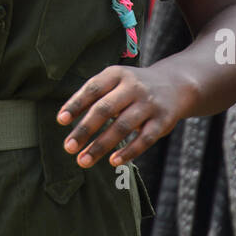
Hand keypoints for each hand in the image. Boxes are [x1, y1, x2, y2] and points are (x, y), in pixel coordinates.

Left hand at [56, 64, 185, 168]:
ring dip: (101, 146)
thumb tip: (64, 119)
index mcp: (117, 74)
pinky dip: (129, 152)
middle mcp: (133, 87)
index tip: (61, 120)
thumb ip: (93, 96)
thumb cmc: (132, 87)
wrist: (175, 85)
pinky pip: (145, 139)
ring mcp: (149, 103)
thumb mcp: (115, 81)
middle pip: (105, 109)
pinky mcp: (163, 121)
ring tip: (83, 160)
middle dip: (85, 129)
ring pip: (123, 126)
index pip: (93, 88)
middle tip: (68, 147)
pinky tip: (113, 162)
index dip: (76, 104)